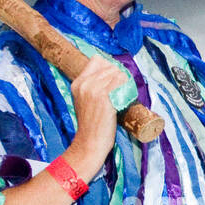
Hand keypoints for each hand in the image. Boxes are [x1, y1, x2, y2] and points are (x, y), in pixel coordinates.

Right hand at [66, 55, 129, 178]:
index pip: (97, 60)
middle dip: (119, 77)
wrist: (89, 143)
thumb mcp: (84, 101)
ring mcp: (93, 89)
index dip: (109, 68)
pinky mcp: (104, 97)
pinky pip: (122, 82)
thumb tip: (112, 75)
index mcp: (77, 83)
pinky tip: (125, 100)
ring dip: (125, 83)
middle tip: (120, 92)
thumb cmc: (91, 125)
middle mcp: (84, 83)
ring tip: (122, 97)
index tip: (113, 81)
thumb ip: (92, 87)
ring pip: (118, 73)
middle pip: (110, 66)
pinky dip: (127, 89)